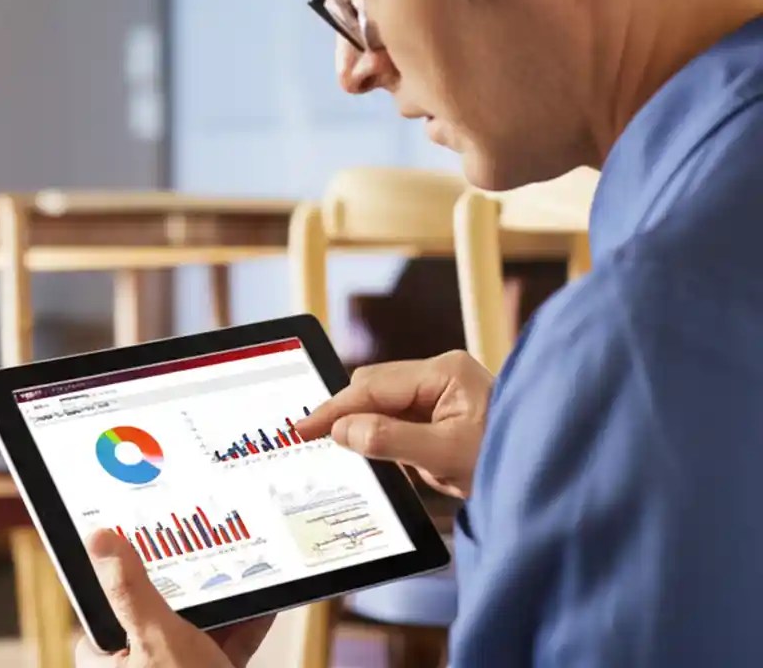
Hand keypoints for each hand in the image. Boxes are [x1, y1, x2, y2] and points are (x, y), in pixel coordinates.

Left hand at [75, 530, 273, 667]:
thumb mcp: (158, 640)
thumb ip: (131, 590)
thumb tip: (98, 538)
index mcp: (106, 661)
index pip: (109, 603)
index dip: (127, 573)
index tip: (144, 537)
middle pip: (159, 613)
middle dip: (187, 587)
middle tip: (203, 547)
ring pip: (196, 632)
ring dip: (221, 607)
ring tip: (239, 570)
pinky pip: (224, 650)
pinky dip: (243, 632)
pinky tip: (263, 605)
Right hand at [295, 350, 492, 499]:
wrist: (550, 479)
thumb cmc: (509, 461)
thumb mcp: (445, 455)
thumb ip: (390, 440)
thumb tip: (344, 430)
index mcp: (444, 372)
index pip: (372, 386)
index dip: (334, 409)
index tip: (302, 428)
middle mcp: (440, 374)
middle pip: (372, 388)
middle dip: (345, 415)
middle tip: (312, 441)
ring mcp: (440, 392)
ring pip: (381, 404)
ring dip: (364, 428)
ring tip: (343, 450)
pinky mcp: (439, 413)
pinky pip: (396, 418)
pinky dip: (380, 435)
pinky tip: (373, 452)